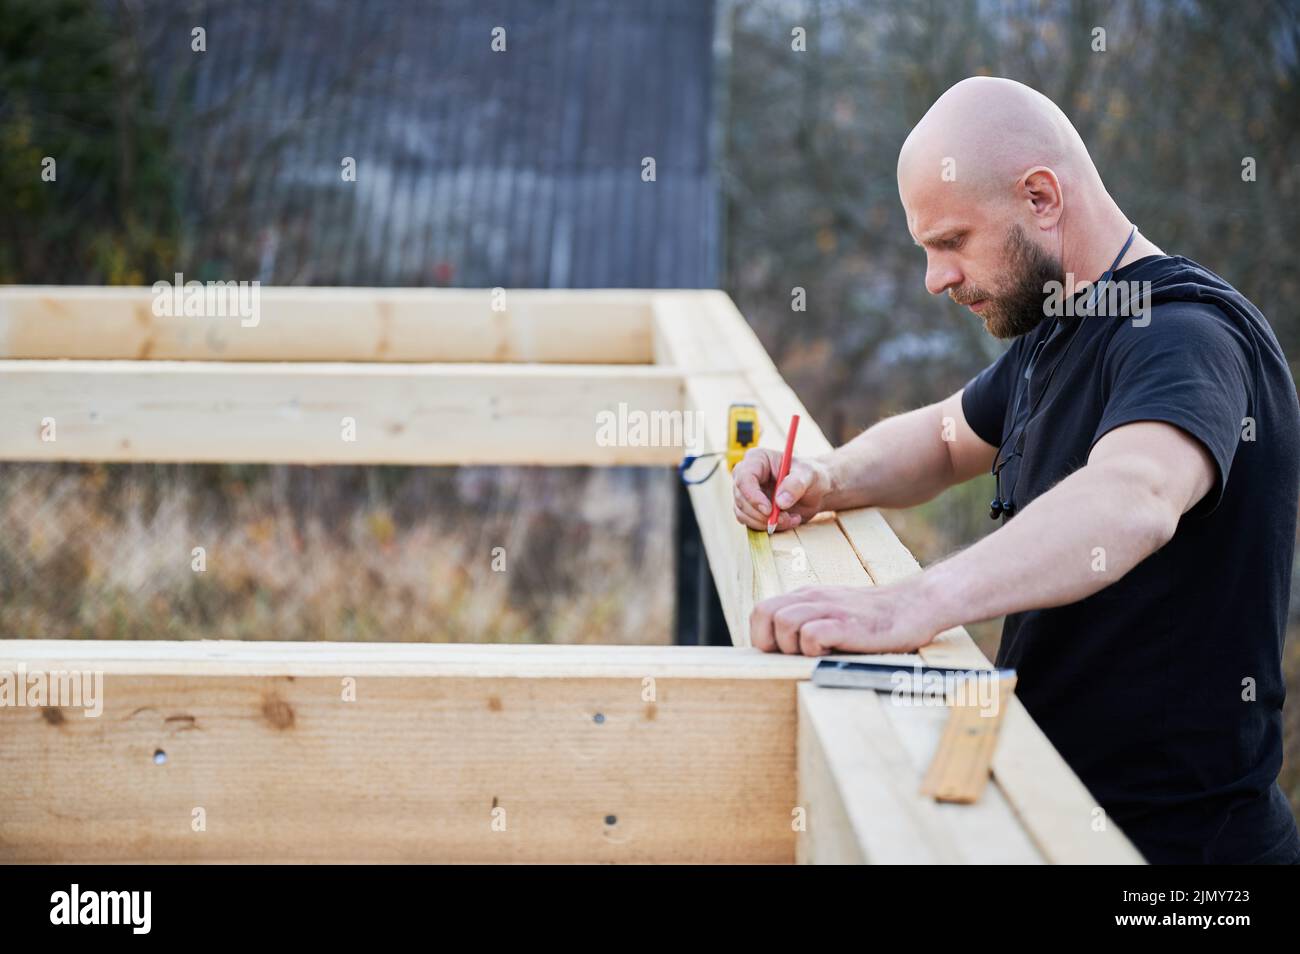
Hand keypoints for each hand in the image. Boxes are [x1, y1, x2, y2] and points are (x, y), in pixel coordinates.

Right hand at [732, 447, 830, 530]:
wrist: (815, 491)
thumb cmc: (811, 476)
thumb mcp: (809, 476)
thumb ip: (796, 485)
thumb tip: (780, 502)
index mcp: (757, 459)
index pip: (744, 478)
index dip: (753, 496)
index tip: (769, 510)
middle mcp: (747, 475)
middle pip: (741, 498)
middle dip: (762, 514)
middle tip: (785, 518)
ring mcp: (747, 493)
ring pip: (744, 513)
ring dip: (766, 522)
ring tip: (791, 518)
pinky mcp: (750, 508)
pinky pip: (750, 522)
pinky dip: (767, 526)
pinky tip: (787, 521)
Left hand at [748, 579, 938, 654]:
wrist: (914, 606)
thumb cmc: (872, 618)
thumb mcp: (833, 612)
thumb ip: (807, 622)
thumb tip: (780, 651)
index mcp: (806, 596)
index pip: (760, 611)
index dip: (761, 636)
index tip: (780, 653)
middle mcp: (813, 598)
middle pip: (763, 612)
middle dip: (769, 641)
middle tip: (792, 656)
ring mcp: (830, 609)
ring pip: (783, 621)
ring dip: (792, 645)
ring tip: (814, 654)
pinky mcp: (847, 624)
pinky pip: (812, 634)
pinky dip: (815, 649)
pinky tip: (832, 653)